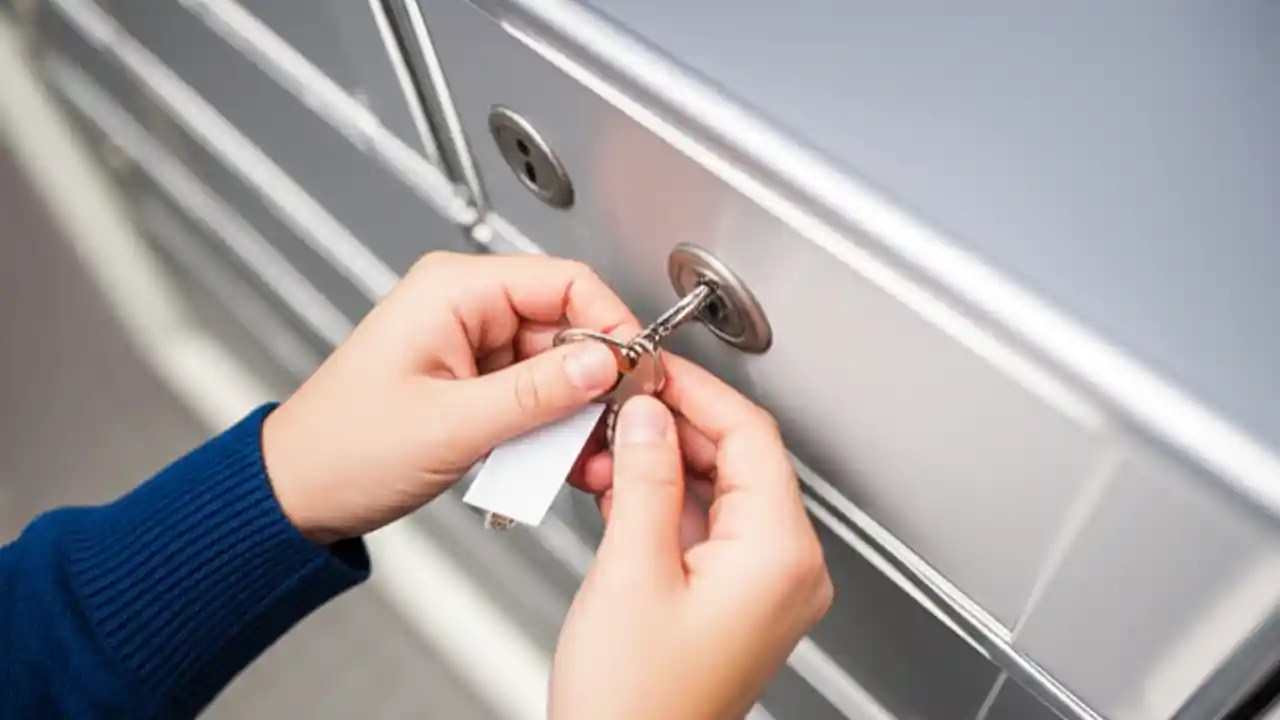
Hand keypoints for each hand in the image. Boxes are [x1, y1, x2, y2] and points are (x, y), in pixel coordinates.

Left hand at [262, 252, 640, 543]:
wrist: (298, 491)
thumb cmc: (344, 447)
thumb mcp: (453, 423)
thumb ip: (538, 391)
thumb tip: (605, 362)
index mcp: (455, 290)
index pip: (566, 281)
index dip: (612, 324)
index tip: (637, 371)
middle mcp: (466, 307)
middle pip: (570, 326)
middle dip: (598, 382)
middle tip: (617, 427)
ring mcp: (473, 345)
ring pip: (559, 367)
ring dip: (578, 414)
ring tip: (583, 456)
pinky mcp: (476, 382)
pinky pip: (536, 396)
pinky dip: (553, 429)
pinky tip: (557, 461)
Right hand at [551, 356, 833, 719]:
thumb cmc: (636, 704)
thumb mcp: (631, 569)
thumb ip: (644, 477)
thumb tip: (647, 416)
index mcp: (779, 554)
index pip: (752, 434)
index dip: (696, 391)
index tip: (651, 369)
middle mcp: (786, 568)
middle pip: (738, 459)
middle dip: (670, 428)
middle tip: (616, 405)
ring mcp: (764, 587)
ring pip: (718, 491)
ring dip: (660, 464)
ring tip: (603, 450)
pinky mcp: (734, 601)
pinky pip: (706, 527)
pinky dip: (663, 503)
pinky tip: (617, 490)